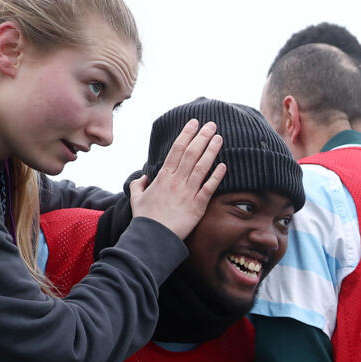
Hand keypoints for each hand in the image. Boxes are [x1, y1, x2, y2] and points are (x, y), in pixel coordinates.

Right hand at [129, 119, 225, 239]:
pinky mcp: (197, 207)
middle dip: (202, 137)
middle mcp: (176, 182)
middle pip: (191, 154)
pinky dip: (216, 177)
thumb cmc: (145, 219)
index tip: (194, 123)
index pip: (176, 150)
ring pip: (201, 167)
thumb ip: (138, 186)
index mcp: (163, 177)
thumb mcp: (136, 199)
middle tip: (212, 124)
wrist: (152, 238)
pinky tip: (224, 165)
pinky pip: (208, 188)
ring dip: (211, 151)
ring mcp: (187, 193)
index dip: (186, 134)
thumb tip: (142, 178)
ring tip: (219, 138)